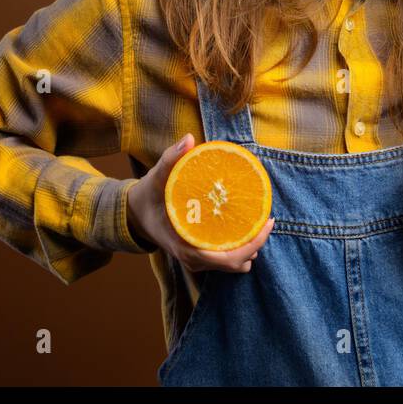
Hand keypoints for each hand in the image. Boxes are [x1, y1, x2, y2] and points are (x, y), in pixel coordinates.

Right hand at [126, 133, 275, 272]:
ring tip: (261, 224)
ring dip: (249, 249)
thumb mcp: (156, 176)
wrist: (132, 214)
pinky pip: (225, 259)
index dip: (249, 245)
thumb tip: (189, 138)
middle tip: (269, 221)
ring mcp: (195, 260)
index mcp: (184, 246)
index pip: (224, 258)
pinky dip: (240, 248)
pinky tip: (248, 229)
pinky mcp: (199, 255)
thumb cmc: (146, 196)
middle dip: (255, 245)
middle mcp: (192, 259)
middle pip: (234, 264)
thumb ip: (171, 157)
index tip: (266, 223)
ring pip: (232, 265)